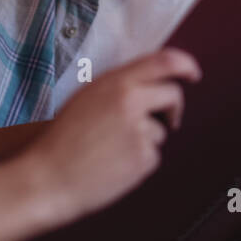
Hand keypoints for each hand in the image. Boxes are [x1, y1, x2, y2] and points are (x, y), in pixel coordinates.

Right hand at [25, 48, 201, 223]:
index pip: (164, 61)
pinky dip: (138, 162)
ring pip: (160, 130)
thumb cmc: (61, 141)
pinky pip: (152, 156)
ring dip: (145, 140)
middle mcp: (130, 101)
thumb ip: (118, 88)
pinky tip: (113, 166)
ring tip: (110, 150)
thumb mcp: (86, 98)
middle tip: (170, 118)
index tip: (193, 73)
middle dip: (174, 108)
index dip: (185, 64)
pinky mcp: (144, 159)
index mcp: (114, 83)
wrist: (47, 179)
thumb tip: (148, 85)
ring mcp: (139, 131)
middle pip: (173, 94)